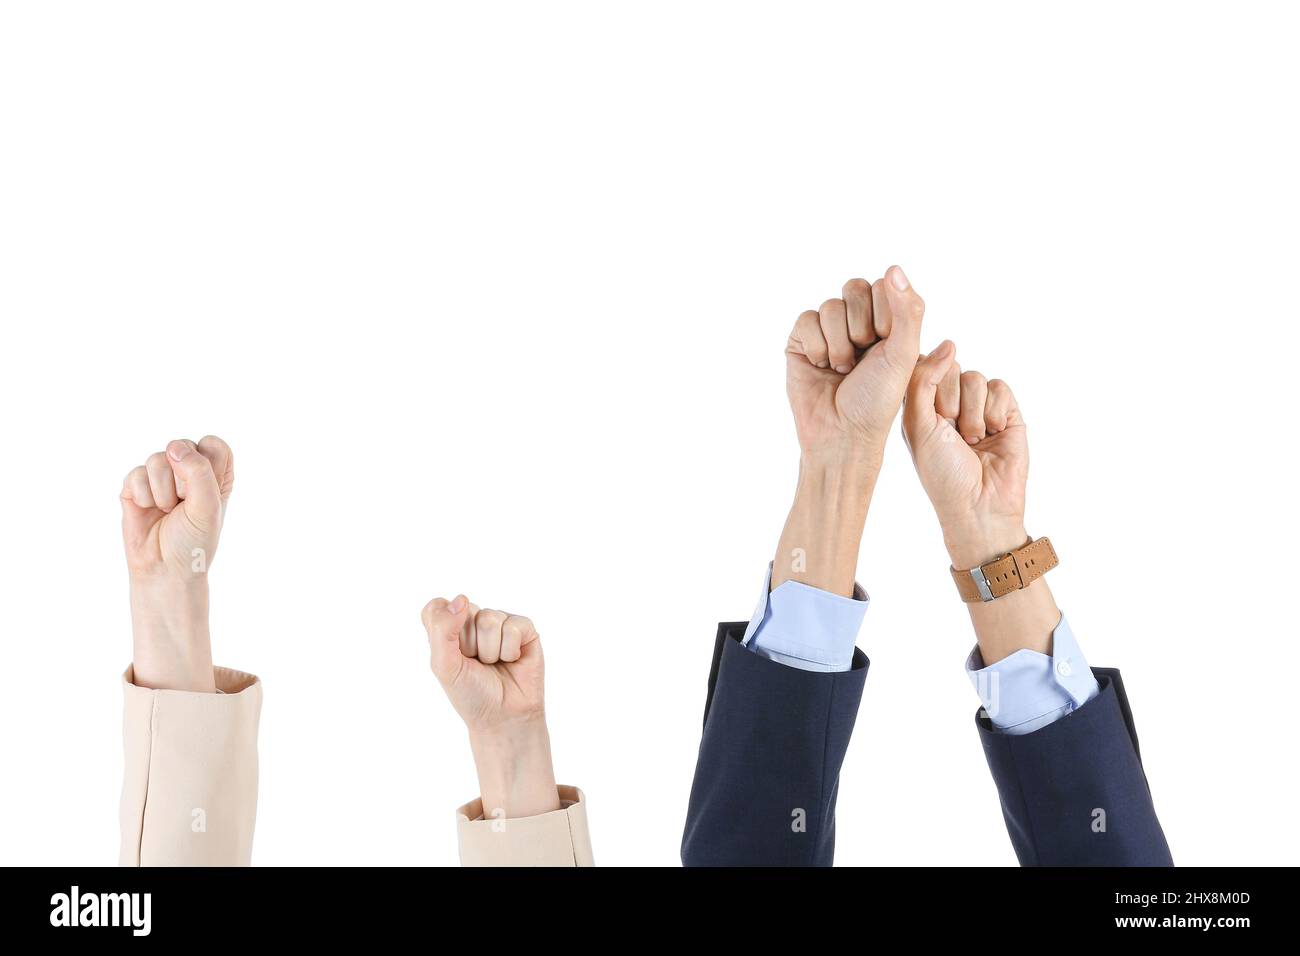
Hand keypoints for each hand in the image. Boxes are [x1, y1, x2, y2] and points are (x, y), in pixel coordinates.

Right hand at [120, 437, 233, 691]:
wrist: (164, 569)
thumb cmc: (193, 541)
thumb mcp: (207, 507)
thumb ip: (199, 471)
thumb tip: (173, 446)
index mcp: (215, 475)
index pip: (214, 445)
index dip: (206, 463)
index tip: (204, 491)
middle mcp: (188, 471)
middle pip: (182, 445)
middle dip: (182, 478)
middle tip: (184, 503)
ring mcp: (160, 477)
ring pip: (156, 458)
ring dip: (162, 491)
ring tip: (167, 511)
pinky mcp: (135, 486)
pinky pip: (136, 474)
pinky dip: (143, 496)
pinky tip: (149, 511)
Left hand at [423, 595, 559, 818]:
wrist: (504, 717)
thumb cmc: (471, 694)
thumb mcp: (444, 666)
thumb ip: (442, 630)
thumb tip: (462, 599)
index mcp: (448, 629)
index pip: (436, 607)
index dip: (443, 630)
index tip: (452, 655)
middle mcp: (474, 621)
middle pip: (464, 612)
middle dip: (468, 645)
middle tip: (476, 664)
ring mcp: (500, 622)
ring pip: (490, 620)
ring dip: (490, 651)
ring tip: (494, 665)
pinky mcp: (524, 628)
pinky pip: (513, 626)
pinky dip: (510, 650)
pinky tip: (512, 661)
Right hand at [786, 266, 925, 459]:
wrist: (842, 433)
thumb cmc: (877, 400)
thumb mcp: (903, 354)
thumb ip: (907, 310)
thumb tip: (894, 267)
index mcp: (887, 321)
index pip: (883, 285)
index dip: (884, 316)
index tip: (886, 347)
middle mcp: (857, 321)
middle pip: (854, 289)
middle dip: (860, 327)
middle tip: (862, 359)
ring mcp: (827, 330)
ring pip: (830, 306)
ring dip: (839, 344)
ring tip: (842, 370)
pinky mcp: (801, 340)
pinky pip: (806, 320)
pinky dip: (817, 347)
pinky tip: (821, 368)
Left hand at [902, 342, 1027, 567]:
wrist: (978, 505)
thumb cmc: (941, 472)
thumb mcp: (918, 426)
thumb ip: (923, 381)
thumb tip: (947, 344)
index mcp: (922, 405)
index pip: (924, 367)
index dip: (929, 387)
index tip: (930, 416)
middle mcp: (950, 401)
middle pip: (952, 368)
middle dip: (951, 403)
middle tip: (952, 434)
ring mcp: (979, 405)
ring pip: (976, 377)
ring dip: (972, 413)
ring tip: (972, 440)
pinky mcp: (1007, 411)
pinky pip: (1000, 388)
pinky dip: (994, 412)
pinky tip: (992, 434)